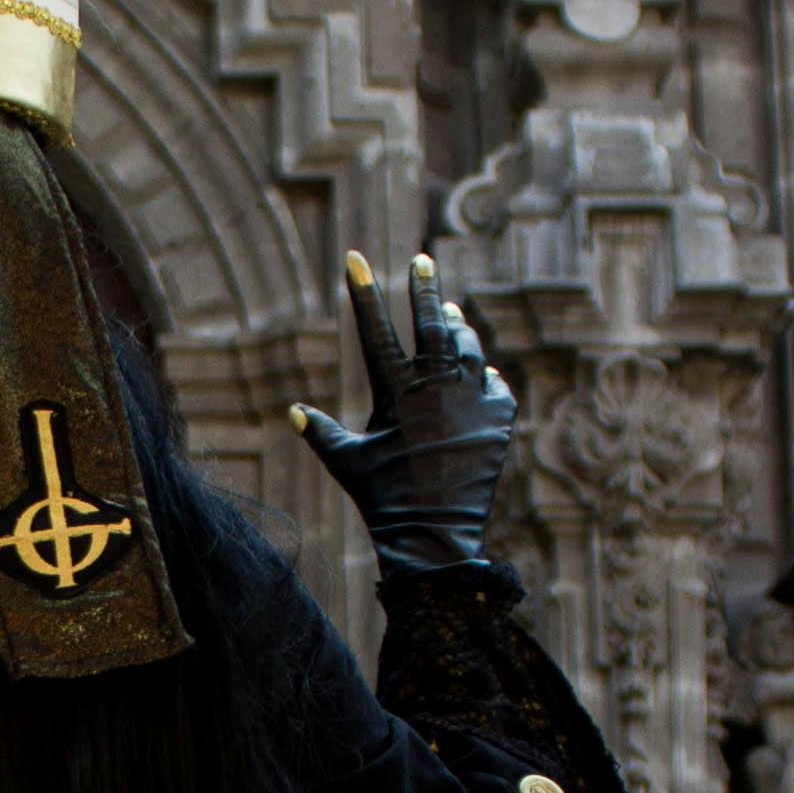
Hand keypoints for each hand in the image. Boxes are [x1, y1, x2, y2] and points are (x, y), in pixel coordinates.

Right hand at [289, 248, 518, 583]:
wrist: (434, 535)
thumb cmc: (383, 499)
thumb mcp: (347, 462)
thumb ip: (322, 432)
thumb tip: (294, 410)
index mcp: (397, 391)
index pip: (375, 329)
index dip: (363, 291)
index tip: (356, 257)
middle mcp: (438, 387)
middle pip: (432, 323)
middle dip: (425, 288)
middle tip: (423, 261)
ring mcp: (472, 400)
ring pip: (468, 347)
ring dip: (458, 328)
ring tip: (452, 315)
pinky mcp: (499, 419)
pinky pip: (495, 385)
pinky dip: (485, 376)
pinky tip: (480, 372)